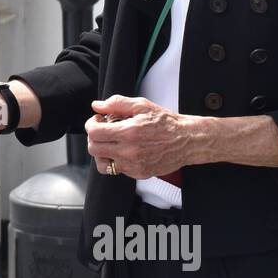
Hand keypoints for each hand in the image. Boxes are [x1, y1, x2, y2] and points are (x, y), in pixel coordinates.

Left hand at [85, 95, 200, 178]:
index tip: (97, 120)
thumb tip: (97, 105)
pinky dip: (116, 160)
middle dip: (94, 137)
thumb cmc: (165, 122)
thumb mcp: (142, 105)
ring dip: (101, 152)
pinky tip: (125, 150)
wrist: (186, 141)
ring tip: (111, 143)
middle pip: (93, 149)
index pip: (94, 133)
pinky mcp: (138, 174)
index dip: (91, 124)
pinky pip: (117, 170)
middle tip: (103, 130)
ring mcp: (133, 165)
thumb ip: (116, 103)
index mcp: (128, 132)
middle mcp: (129, 151)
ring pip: (102, 164)